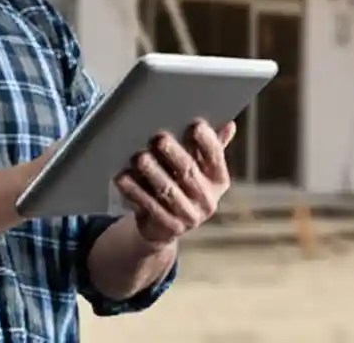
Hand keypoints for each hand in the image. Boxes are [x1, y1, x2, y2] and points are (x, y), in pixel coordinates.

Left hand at [114, 119, 236, 249]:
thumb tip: (230, 124)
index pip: (215, 157)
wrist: (164, 225)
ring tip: (139, 157)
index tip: (195, 125)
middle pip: (189, 172)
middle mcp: (208, 200)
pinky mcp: (169, 228)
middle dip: (174, 154)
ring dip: (152, 173)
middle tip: (159, 138)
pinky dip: (135, 191)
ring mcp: (190, 217)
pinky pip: (149, 206)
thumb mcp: (199, 168)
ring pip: (168, 191)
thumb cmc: (183, 185)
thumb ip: (211, 147)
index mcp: (219, 180)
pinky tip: (123, 178)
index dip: (207, 141)